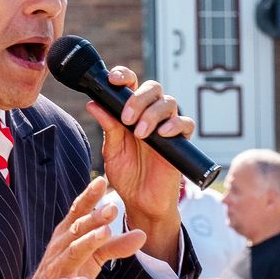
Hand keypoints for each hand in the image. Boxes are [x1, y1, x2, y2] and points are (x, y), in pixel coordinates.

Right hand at [0, 177, 144, 278]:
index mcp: (67, 237)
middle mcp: (60, 249)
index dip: (88, 197)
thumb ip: (115, 246)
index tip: (102, 181)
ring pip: (72, 253)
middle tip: (113, 207)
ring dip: (87, 242)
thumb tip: (143, 234)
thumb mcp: (93, 258)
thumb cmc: (67, 275)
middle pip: (77, 229)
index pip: (77, 213)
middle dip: (94, 218)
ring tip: (104, 233)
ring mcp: (57, 271)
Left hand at [86, 67, 193, 230]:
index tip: (113, 79)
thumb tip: (94, 104)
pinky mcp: (181, 141)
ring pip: (169, 102)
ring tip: (140, 133)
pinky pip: (185, 123)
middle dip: (139, 98)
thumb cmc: (127, 176)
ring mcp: (167, 127)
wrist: (141, 202)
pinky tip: (161, 134)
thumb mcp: (112, 151)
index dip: (124, 76)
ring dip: (153, 113)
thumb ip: (108, 127)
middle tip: (127, 117)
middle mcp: (150, 115)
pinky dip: (174, 124)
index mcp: (132, 113)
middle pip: (153, 88)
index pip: (131, 85)